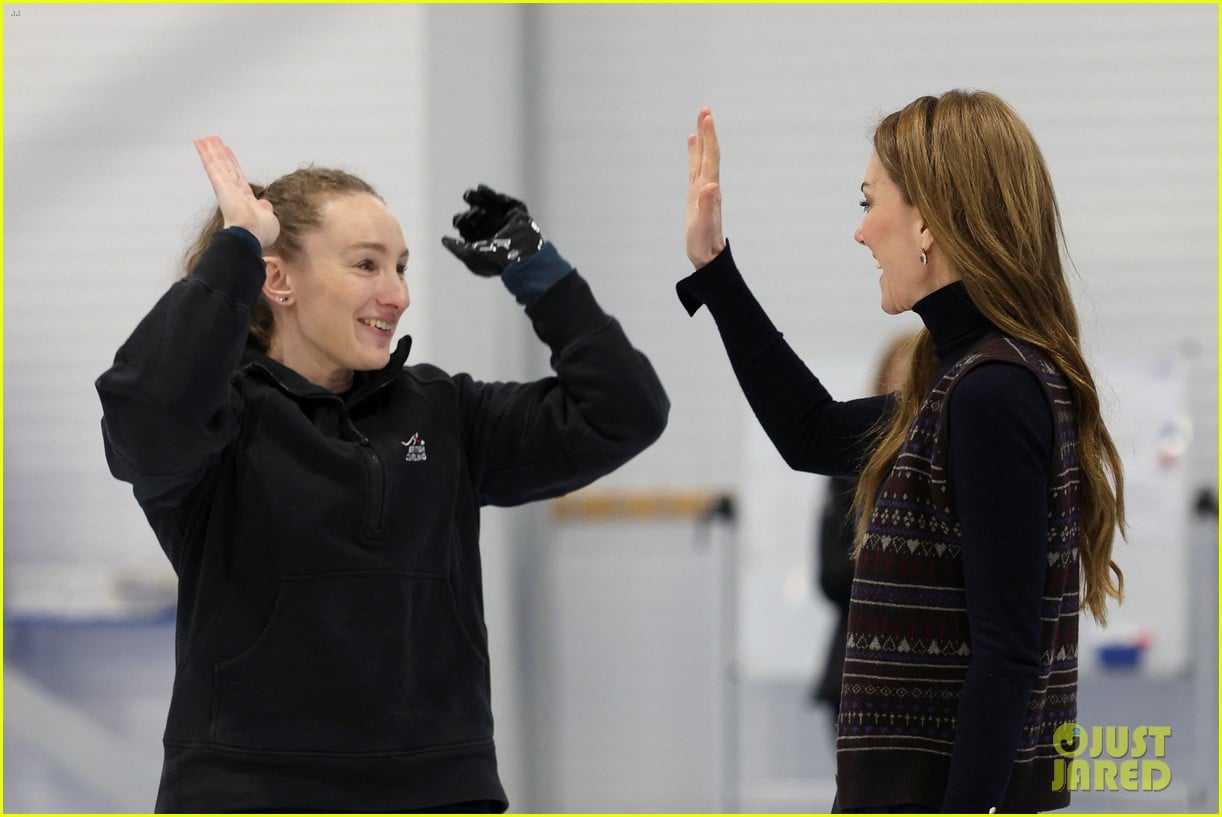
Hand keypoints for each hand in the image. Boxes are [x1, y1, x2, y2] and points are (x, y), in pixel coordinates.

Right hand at [194, 136, 278, 248]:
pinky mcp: (221, 184)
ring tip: (204, 138)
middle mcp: (233, 191)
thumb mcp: (269, 220)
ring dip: (211, 150)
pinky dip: (206, 153)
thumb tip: (266, 205)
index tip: (228, 153)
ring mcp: (226, 187)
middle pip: (226, 167)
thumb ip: (266, 210)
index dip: (233, 164)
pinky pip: (212, 165)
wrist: (250, 237)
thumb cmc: (260, 233)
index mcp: (245, 199)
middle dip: (220, 154)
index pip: (238, 176)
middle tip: (212, 140)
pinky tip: (200, 142)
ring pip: (218, 163)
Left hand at [442, 186, 543, 276]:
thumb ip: (457, 248)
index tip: (462, 221)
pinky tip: (480, 189)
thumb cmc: (496, 261)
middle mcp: (492, 229)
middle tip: (473, 214)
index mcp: (481, 241)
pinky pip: (502, 200)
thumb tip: (443, 240)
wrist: (522, 256)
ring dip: (475, 198)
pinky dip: (489, 194)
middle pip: (475, 214)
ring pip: (487, 205)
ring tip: (467, 195)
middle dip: (470, 211)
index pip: (466, 227)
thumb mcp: (471, 258)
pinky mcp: (514, 212)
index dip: (461, 221)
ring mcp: (503, 220)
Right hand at [686, 107, 724, 268]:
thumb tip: (711, 185)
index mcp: (708, 190)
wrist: (708, 256)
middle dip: (707, 131)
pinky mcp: (697, 194)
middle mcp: (707, 185)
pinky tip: (692, 144)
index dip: (709, 138)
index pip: (710, 158)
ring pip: (704, 158)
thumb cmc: (703, 244)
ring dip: (703, 138)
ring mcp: (702, 189)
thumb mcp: (703, 227)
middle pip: (710, 153)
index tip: (707, 117)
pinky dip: (695, 153)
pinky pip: (696, 167)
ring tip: (701, 118)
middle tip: (705, 109)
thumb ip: (707, 206)